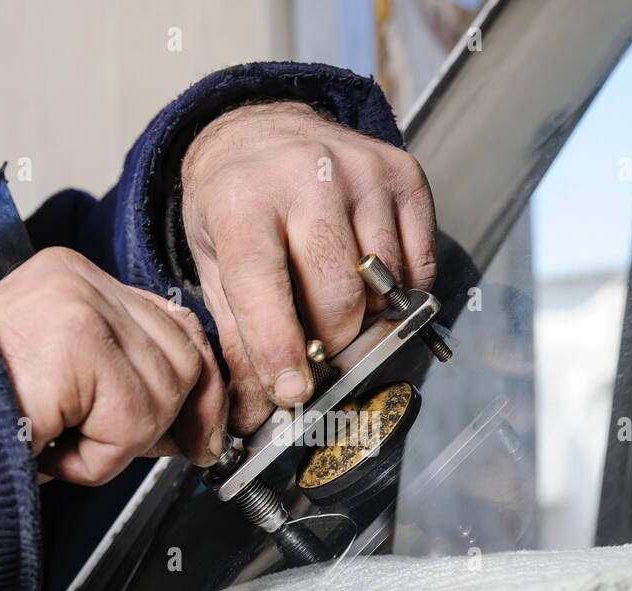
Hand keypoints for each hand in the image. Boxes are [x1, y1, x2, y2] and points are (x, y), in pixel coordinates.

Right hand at [0, 247, 227, 483]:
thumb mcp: (67, 391)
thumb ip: (127, 383)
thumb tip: (201, 421)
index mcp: (74, 280)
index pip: (177, 328)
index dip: (191, 389)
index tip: (195, 434)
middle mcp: (79, 278)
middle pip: (184, 361)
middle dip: (155, 421)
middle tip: (92, 442)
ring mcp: (79, 302)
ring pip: (163, 396)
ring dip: (115, 445)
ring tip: (55, 436)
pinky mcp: (79, 338)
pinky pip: (133, 422)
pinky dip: (97, 459)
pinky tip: (50, 443)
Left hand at [182, 101, 436, 433]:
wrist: (262, 131)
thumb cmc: (237, 206)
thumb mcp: (213, 268)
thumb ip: (237, 344)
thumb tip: (257, 417)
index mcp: (241, 199)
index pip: (264, 285)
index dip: (280, 348)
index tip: (293, 394)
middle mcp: (305, 174)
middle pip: (337, 298)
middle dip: (328, 343)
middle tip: (315, 350)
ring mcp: (362, 171)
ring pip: (382, 287)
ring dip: (364, 316)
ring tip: (335, 304)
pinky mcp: (404, 174)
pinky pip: (418, 266)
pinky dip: (398, 291)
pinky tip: (368, 279)